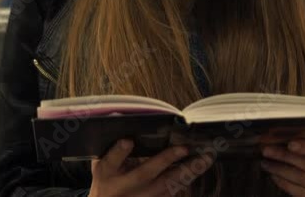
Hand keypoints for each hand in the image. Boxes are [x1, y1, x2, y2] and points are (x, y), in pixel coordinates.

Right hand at [88, 139, 214, 196]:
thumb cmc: (106, 183)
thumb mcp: (101, 164)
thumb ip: (111, 145)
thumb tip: (117, 116)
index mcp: (108, 172)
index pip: (112, 160)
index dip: (119, 151)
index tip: (128, 141)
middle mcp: (127, 186)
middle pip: (146, 173)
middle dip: (165, 159)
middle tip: (184, 147)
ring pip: (167, 185)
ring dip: (186, 171)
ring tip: (204, 158)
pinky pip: (173, 192)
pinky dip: (188, 180)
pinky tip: (200, 168)